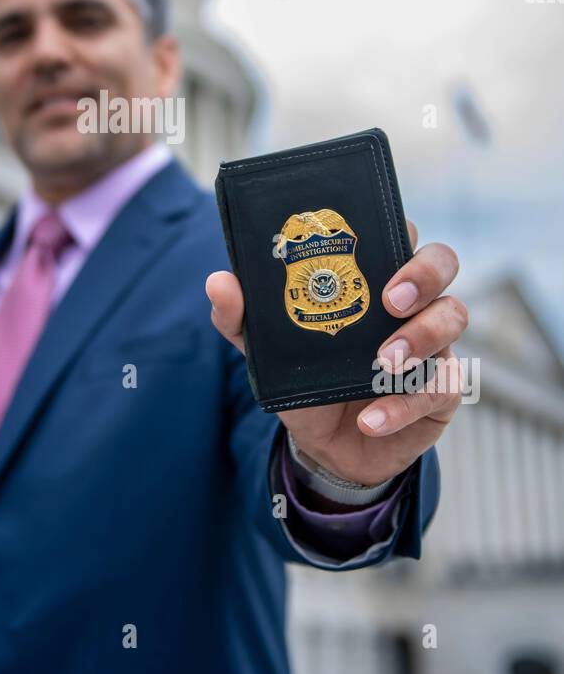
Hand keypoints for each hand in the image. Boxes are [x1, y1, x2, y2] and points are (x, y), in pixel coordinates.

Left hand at [205, 220, 466, 485]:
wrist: (326, 446)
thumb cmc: (305, 378)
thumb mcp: (266, 349)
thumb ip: (241, 317)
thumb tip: (219, 282)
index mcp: (373, 278)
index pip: (397, 234)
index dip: (396, 227)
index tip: (377, 236)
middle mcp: (411, 302)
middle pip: (442, 262)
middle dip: (423, 273)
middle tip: (390, 298)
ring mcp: (434, 343)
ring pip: (453, 317)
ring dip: (421, 337)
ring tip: (382, 362)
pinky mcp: (442, 390)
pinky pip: (440, 388)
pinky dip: (401, 406)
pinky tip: (370, 418)